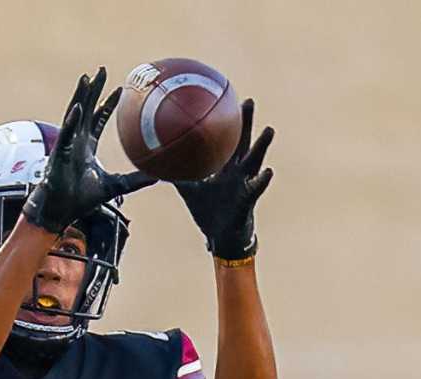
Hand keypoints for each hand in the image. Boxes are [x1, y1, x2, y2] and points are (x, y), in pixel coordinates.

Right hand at [22, 69, 156, 235]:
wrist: (62, 211)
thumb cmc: (82, 199)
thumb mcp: (116, 187)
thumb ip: (135, 180)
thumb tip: (158, 177)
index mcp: (87, 145)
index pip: (98, 119)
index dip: (108, 103)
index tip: (120, 88)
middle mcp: (76, 140)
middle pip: (86, 108)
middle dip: (94, 89)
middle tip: (102, 70)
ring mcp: (67, 145)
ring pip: (74, 115)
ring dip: (81, 97)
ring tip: (86, 79)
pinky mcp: (59, 154)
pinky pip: (66, 135)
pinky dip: (72, 122)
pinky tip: (78, 108)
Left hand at [176, 99, 273, 258]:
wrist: (220, 238)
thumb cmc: (207, 213)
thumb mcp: (188, 190)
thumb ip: (174, 174)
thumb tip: (152, 162)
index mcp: (224, 167)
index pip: (226, 139)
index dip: (227, 121)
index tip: (226, 98)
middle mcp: (237, 172)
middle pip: (243, 142)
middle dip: (246, 123)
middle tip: (249, 101)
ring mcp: (245, 185)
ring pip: (255, 161)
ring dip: (262, 146)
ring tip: (269, 130)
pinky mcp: (248, 202)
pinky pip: (256, 189)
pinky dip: (262, 180)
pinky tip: (268, 170)